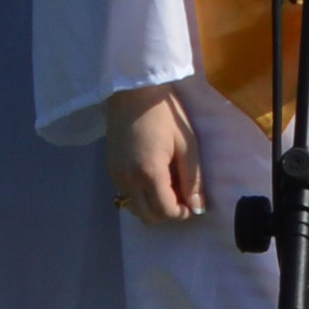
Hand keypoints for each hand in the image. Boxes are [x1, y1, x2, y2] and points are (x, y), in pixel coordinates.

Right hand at [107, 84, 200, 224]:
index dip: (183, 213)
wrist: (133, 92)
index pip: (164, 211)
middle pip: (147, 216)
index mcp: (148, 173)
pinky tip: (154, 176)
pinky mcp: (110, 168)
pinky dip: (141, 194)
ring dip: (153, 204)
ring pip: (134, 207)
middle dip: (168, 212)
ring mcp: (115, 175)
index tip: (195, 203)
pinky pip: (127, 193)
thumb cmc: (167, 114)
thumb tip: (198, 208)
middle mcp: (127, 179)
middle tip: (183, 196)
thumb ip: (192, 180)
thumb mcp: (187, 145)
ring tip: (170, 184)